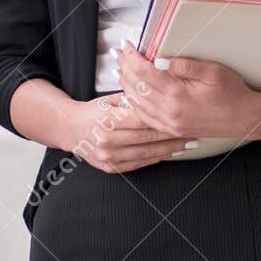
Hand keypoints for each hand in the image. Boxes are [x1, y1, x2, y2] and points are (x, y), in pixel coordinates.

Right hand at [66, 92, 195, 174]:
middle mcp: (107, 139)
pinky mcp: (111, 167)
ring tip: (185, 145)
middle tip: (190, 131)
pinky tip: (167, 154)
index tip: (179, 116)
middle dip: (171, 135)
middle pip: (146, 137)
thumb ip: (133, 99)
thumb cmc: (93, 111)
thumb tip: (157, 93)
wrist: (70, 129)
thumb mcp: (110, 99)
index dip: (163, 119)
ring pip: (145, 153)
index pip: (142, 119)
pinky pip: (138, 164)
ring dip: (168, 150)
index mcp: (108, 119)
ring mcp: (108, 156)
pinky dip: (154, 159)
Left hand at [116, 41, 260, 141]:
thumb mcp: (212, 71)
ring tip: (120, 69)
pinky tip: (131, 93)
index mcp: (177, 95)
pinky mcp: (171, 128)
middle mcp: (169, 111)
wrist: (245, 118)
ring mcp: (169, 122)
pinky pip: (145, 117)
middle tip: (118, 54)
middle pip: (136, 87)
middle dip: (124, 67)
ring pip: (137, 102)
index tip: (126, 46)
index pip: (144, 72)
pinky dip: (134, 103)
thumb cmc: (232, 93)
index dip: (132, 57)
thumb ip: (184, 65)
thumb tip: (159, 60)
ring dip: (125, 84)